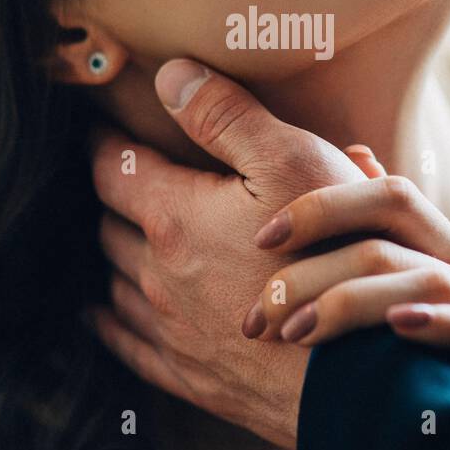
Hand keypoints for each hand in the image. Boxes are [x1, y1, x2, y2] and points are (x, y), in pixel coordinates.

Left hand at [89, 60, 371, 446]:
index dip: (104, 143)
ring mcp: (169, 330)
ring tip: (118, 235)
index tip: (99, 129)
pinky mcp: (188, 373)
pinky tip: (101, 316)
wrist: (349, 372)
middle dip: (113, 199)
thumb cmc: (331, 257)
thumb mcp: (292, 161)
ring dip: (115, 255)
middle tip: (119, 178)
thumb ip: (227, 114)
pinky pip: (128, 344)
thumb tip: (169, 76)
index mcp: (173, 216)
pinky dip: (109, 323)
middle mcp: (157, 274)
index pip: (113, 168)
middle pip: (109, 226)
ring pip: (117, 283)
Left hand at [246, 175, 449, 405]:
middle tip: (260, 310)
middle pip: (398, 226)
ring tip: (295, 333)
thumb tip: (356, 152)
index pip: (389, 194)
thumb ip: (366, 230)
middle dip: (317, 264)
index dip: (322, 205)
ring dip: (353, 300)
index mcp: (438, 247)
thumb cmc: (409, 373)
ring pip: (429, 278)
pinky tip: (398, 328)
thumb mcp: (380, 301)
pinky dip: (442, 325)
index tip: (261, 238)